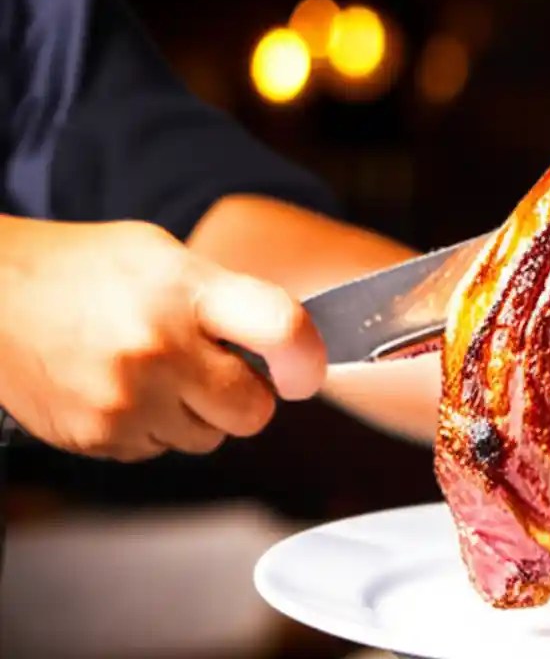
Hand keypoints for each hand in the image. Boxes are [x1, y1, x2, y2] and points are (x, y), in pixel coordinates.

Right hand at [0, 217, 325, 460]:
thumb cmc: (84, 270)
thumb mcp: (165, 257)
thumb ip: (229, 299)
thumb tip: (289, 346)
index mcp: (187, 292)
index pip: (282, 328)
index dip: (306, 359)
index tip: (302, 372)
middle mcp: (160, 349)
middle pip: (253, 411)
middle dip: (245, 396)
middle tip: (214, 367)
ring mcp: (126, 399)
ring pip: (207, 438)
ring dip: (194, 413)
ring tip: (152, 370)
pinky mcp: (98, 436)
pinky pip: (158, 450)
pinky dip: (149, 427)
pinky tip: (118, 387)